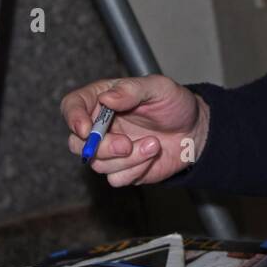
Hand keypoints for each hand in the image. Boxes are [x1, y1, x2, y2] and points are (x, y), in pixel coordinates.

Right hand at [61, 74, 208, 185]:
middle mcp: (100, 126)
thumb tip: (106, 98)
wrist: (195, 130)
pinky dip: (135, 170)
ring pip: (98, 164)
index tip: (85, 129)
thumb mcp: (159, 87)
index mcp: (102, 99)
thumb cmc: (174, 104)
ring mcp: (109, 150)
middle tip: (126, 144)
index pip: (71, 106)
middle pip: (77, 143)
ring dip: (128, 159)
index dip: (72, 118)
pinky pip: (116, 179)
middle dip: (101, 147)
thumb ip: (132, 89)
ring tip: (154, 143)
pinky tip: (152, 155)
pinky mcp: (122, 169)